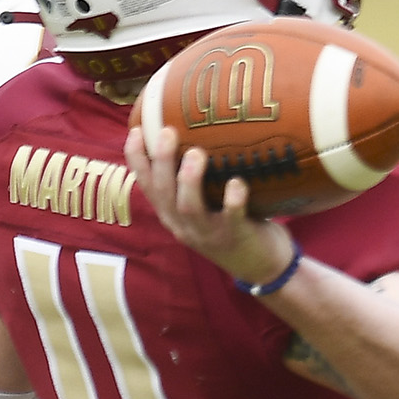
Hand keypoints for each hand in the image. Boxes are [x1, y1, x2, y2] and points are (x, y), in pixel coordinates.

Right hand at [125, 126, 296, 284]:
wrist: (263, 269)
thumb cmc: (234, 226)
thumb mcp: (206, 208)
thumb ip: (196, 181)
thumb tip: (197, 131)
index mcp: (172, 215)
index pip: (146, 186)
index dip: (136, 159)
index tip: (135, 130)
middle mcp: (184, 225)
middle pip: (163, 192)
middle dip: (160, 161)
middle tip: (166, 132)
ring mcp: (208, 234)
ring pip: (188, 206)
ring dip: (190, 179)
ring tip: (196, 153)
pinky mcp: (235, 238)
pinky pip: (231, 217)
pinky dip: (232, 200)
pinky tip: (236, 183)